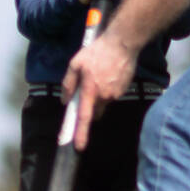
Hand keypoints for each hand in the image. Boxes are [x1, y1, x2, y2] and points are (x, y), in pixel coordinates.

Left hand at [62, 32, 137, 150]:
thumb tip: (65, 100)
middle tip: (86, 90)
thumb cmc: (97, 52)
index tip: (78, 147)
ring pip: (103, 102)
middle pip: (94, 112)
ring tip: (99, 74)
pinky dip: (108, 89)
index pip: (84, 118)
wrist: (122, 43)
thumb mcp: (75, 63)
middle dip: (89, 107)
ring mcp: (116, 94)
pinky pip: (112, 95)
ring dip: (99, 95)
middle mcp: (104, 96)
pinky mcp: (123, 90)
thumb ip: (68, 84)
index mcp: (90, 91)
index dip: (81, 133)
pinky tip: (108, 74)